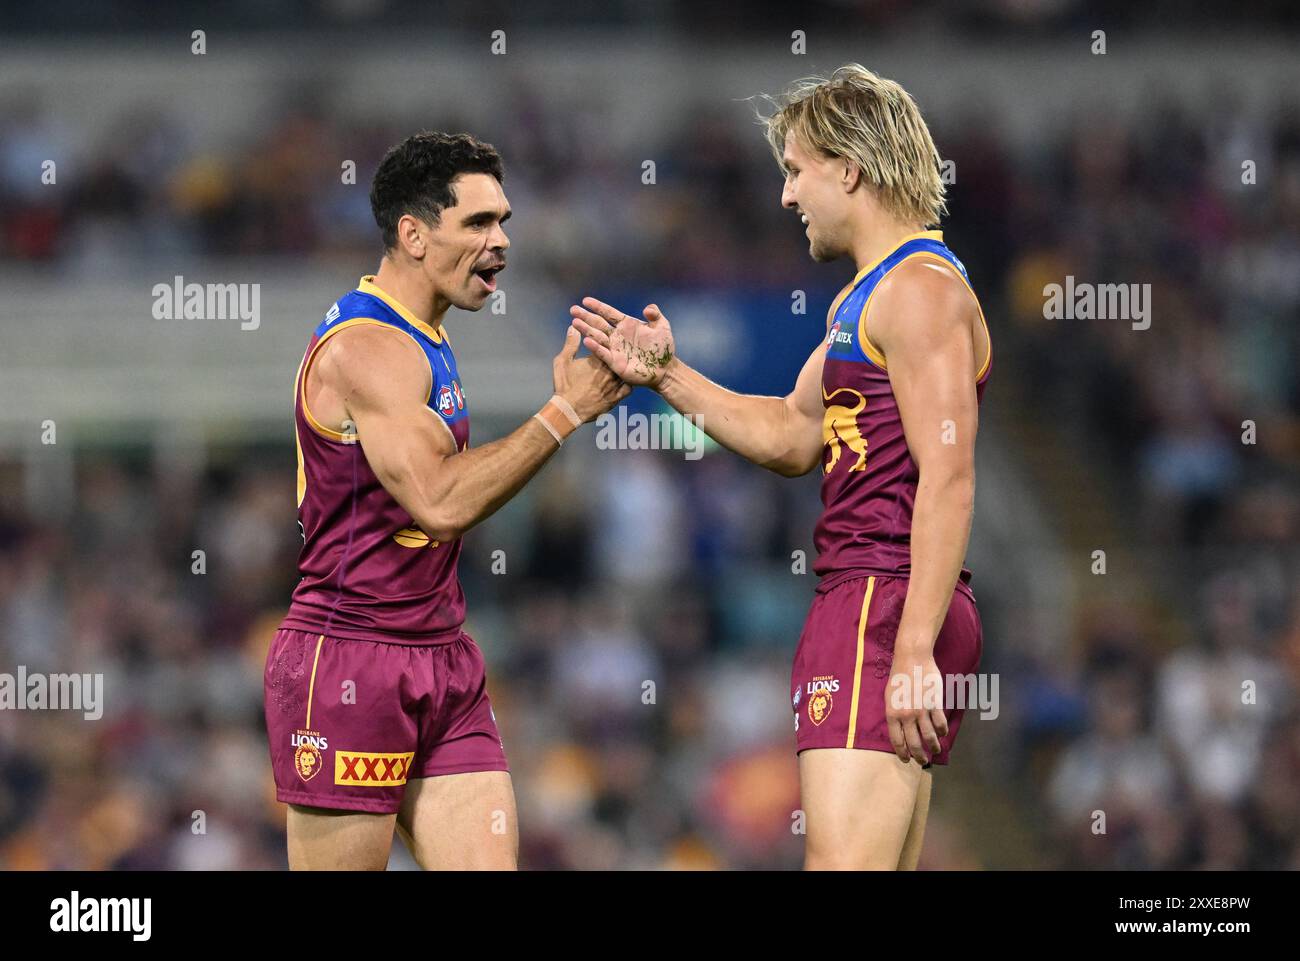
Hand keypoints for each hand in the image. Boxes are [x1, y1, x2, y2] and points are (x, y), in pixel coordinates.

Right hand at [552, 327, 630, 421]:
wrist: (568, 410)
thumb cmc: (564, 385)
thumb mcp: (562, 361)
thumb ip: (570, 344)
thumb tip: (574, 327)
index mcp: (597, 360)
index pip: (606, 345)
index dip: (606, 342)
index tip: (605, 341)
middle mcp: (609, 371)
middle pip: (618, 357)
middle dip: (617, 354)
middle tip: (617, 353)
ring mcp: (615, 384)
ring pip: (624, 372)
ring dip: (623, 368)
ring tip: (623, 366)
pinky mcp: (617, 397)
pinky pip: (628, 388)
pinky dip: (627, 384)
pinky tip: (624, 382)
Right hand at [569, 297, 674, 387]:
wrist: (665, 370)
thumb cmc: (663, 349)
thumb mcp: (663, 327)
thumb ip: (655, 315)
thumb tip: (648, 308)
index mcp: (627, 325)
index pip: (609, 313)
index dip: (597, 306)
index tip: (585, 300)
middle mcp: (618, 336)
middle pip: (598, 323)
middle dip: (586, 316)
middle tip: (573, 310)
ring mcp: (616, 349)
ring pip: (597, 337)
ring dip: (586, 330)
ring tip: (575, 322)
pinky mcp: (616, 362)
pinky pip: (603, 353)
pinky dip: (596, 347)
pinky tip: (587, 341)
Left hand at [884, 647, 948, 764]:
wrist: (912, 659)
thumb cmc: (898, 676)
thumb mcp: (889, 696)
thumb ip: (894, 714)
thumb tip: (899, 729)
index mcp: (892, 714)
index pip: (897, 741)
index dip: (902, 753)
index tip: (906, 760)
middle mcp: (906, 715)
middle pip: (914, 743)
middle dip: (919, 756)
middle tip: (922, 761)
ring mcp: (921, 710)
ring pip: (929, 737)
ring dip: (933, 747)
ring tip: (935, 750)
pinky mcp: (934, 704)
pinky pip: (940, 724)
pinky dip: (942, 731)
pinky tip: (942, 733)